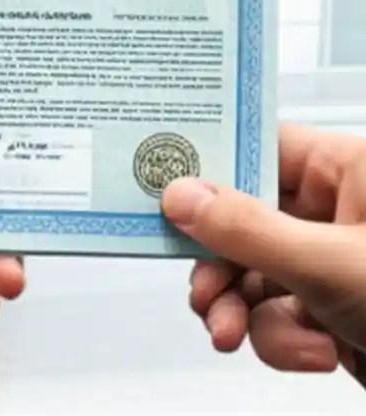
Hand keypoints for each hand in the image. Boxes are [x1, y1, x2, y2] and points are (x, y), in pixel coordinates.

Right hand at [161, 122, 365, 384]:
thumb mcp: (334, 265)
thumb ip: (249, 229)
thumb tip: (181, 195)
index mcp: (353, 170)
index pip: (262, 148)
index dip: (207, 167)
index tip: (156, 186)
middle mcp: (342, 209)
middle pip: (243, 219)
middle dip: (219, 266)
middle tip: (200, 293)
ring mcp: (336, 261)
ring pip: (252, 273)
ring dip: (241, 310)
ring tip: (233, 335)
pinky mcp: (334, 307)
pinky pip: (277, 312)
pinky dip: (282, 339)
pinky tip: (314, 354)